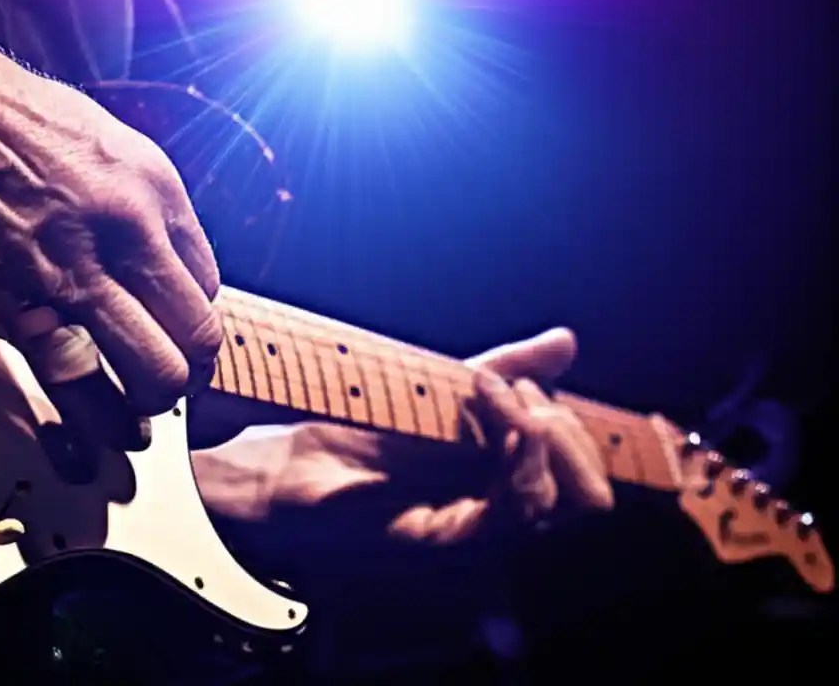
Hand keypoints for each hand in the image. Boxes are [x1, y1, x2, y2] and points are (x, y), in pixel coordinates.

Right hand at [0, 0, 220, 417]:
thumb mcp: (89, 135)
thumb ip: (128, 201)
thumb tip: (145, 253)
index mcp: (150, 184)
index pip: (205, 284)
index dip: (186, 321)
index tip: (169, 335)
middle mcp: (126, 231)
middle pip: (195, 337)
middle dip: (186, 373)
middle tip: (167, 386)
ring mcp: (73, 274)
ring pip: (155, 375)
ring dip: (149, 406)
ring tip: (136, 418)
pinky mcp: (13, 309)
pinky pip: (79, 388)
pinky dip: (96, 421)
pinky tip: (98, 431)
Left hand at [195, 327, 611, 560]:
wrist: (291, 463)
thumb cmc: (358, 433)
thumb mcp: (443, 388)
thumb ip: (507, 370)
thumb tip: (566, 342)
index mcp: (502, 486)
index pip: (588, 480)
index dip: (577, 433)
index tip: (529, 384)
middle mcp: (496, 518)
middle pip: (588, 495)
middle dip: (563, 429)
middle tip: (505, 389)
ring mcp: (474, 532)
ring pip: (559, 500)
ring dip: (536, 429)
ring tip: (486, 389)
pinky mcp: (444, 537)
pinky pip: (512, 508)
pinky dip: (515, 451)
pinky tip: (489, 409)